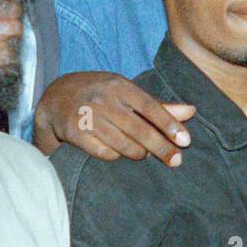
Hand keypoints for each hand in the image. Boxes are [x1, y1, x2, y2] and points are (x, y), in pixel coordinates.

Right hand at [33, 71, 194, 165]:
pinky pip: (104, 153)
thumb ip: (158, 105)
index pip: (149, 106)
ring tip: (144, 154)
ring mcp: (87, 117)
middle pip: (138, 129)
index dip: (168, 124)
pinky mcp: (74, 134)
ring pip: (122, 144)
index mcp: (119, 85)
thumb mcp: (126, 92)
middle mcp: (102, 100)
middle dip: (161, 147)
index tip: (185, 141)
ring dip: (138, 153)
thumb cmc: (101, 95)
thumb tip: (191, 111)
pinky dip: (116, 156)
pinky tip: (118, 152)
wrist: (55, 98)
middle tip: (176, 160)